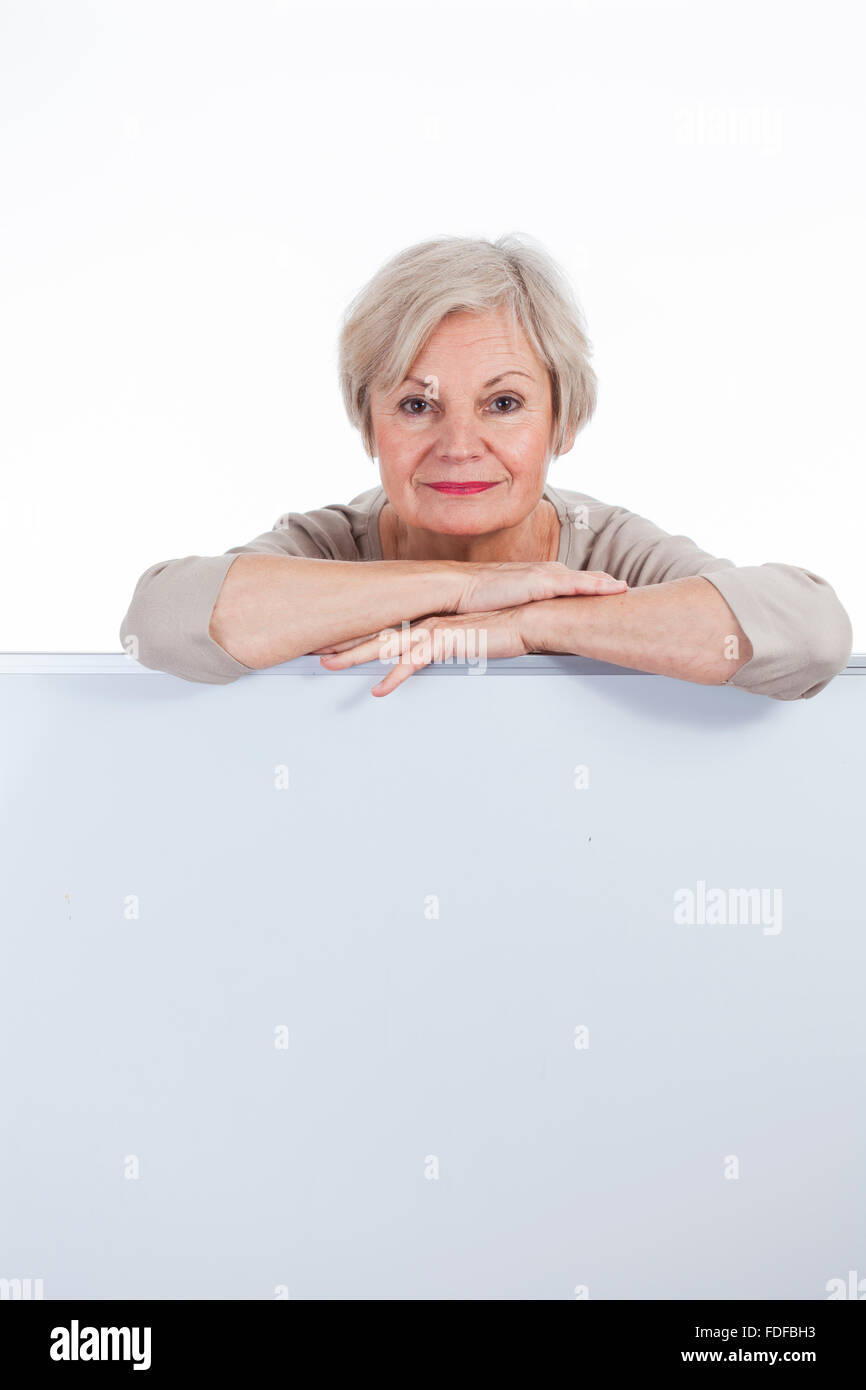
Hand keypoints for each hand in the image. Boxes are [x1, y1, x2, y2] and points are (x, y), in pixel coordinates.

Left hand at [314, 607, 529, 695]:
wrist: (533, 616)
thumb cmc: (510, 624)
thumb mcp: (472, 634)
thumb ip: (453, 640)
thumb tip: (442, 649)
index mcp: (430, 616)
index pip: (387, 624)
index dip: (359, 631)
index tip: (336, 637)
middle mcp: (427, 619)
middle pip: (376, 630)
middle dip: (344, 640)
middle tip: (316, 648)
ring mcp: (435, 630)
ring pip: (385, 643)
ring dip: (355, 655)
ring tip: (329, 664)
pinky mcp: (447, 642)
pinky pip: (413, 663)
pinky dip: (394, 677)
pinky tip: (379, 689)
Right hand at [455, 561, 625, 613]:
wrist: (459, 587)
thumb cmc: (474, 597)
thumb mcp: (500, 605)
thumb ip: (513, 610)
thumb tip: (517, 624)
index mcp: (533, 577)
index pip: (566, 580)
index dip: (586, 584)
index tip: (602, 589)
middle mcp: (542, 573)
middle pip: (579, 576)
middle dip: (601, 581)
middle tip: (622, 588)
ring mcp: (543, 576)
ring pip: (583, 579)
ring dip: (604, 583)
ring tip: (624, 589)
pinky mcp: (542, 582)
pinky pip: (577, 584)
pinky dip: (596, 586)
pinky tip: (613, 589)